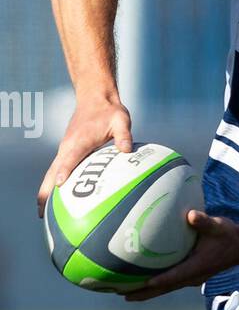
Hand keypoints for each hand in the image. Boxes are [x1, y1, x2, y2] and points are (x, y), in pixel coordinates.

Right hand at [37, 94, 131, 216]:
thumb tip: (126, 150)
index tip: (58, 184)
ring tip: (42, 211)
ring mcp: (65, 149)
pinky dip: (52, 183)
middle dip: (46, 191)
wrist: (95, 98)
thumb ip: (124, 135)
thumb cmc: (109, 111)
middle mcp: (67, 147)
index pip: (69, 158)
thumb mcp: (121, 120)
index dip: (64, 171)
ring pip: (52, 172)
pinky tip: (55, 199)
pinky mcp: (68, 151)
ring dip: (46, 190)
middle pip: (53, 171)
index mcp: (79, 141)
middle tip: (41, 211)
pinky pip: (57, 170)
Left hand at [124, 209, 238, 300]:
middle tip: (123, 295)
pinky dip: (155, 284)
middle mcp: (192, 276)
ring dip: (147, 292)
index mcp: (197, 267)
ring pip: (165, 288)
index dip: (158, 281)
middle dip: (144, 293)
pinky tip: (142, 280)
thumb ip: (204, 221)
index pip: (174, 276)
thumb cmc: (228, 235)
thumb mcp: (217, 226)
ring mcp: (191, 277)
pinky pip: (169, 281)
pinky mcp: (190, 274)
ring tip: (126, 293)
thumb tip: (191, 215)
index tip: (142, 284)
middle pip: (164, 288)